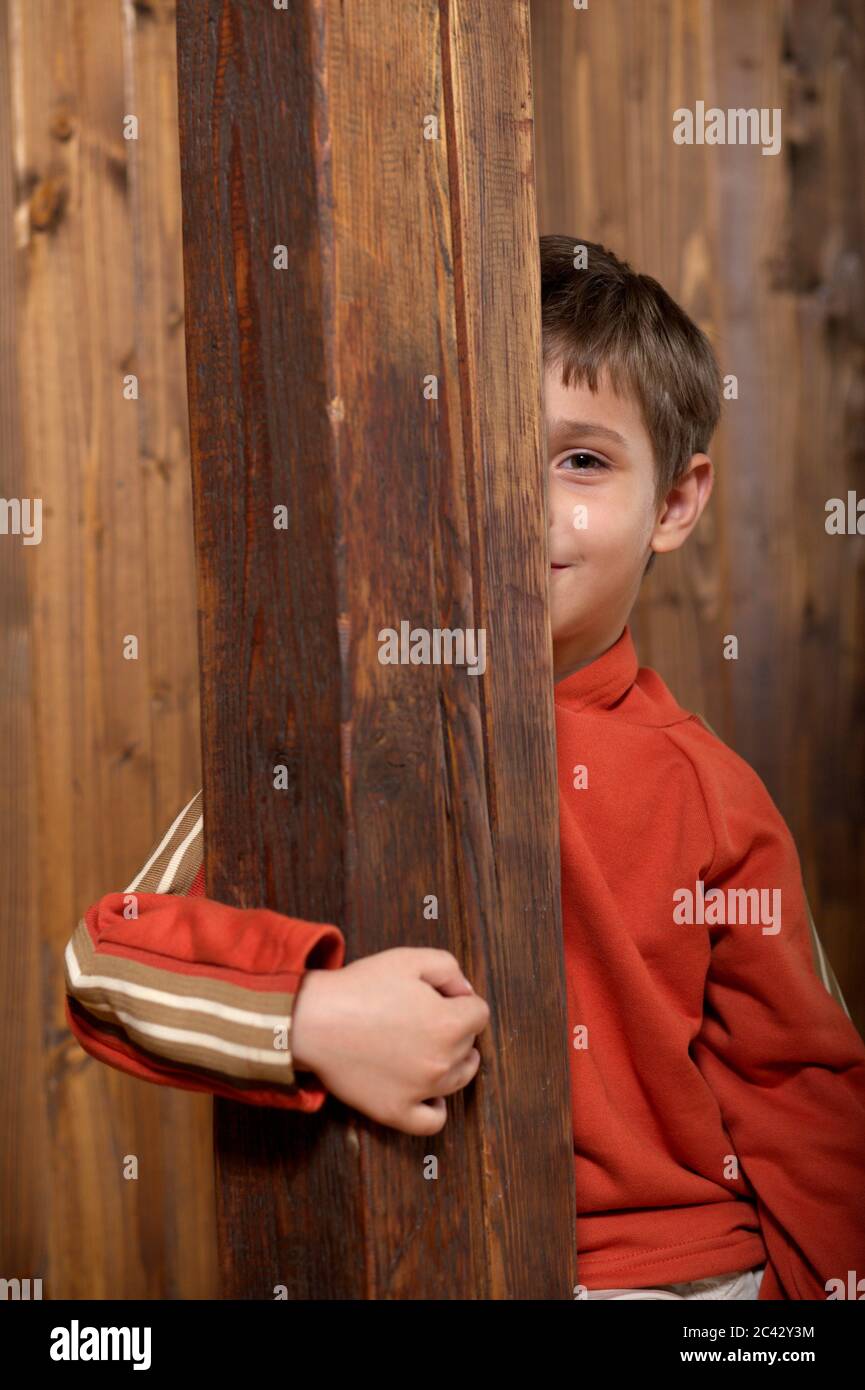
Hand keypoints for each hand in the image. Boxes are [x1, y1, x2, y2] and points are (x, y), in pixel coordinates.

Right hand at [291, 947, 489, 1134]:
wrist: (314, 1020)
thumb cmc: (360, 988)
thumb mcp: (410, 959)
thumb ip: (450, 970)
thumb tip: (465, 993)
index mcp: (450, 1023)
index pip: (479, 1013)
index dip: (461, 1000)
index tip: (439, 997)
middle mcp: (442, 1061)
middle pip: (470, 1045)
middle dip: (456, 1028)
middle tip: (424, 1016)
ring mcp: (421, 1091)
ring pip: (458, 1080)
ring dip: (452, 1062)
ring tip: (427, 1047)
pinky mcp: (396, 1111)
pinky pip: (433, 1122)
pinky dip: (437, 1107)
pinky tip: (428, 1091)